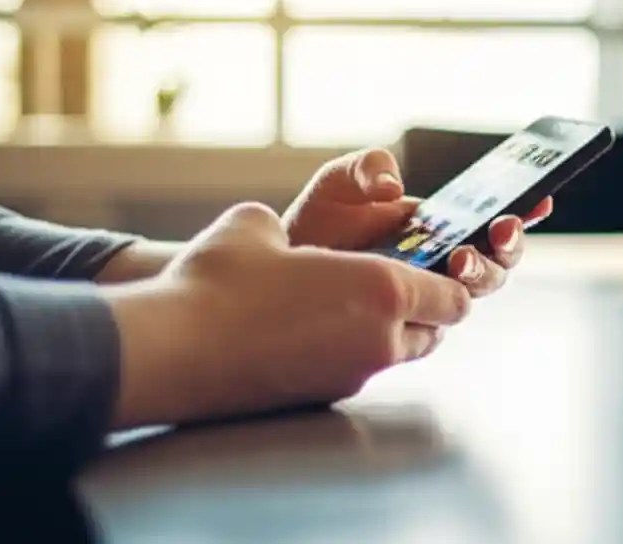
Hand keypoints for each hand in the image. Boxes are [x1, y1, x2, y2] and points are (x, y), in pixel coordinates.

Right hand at [106, 203, 470, 427]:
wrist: (170, 351)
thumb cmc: (216, 281)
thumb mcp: (258, 225)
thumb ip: (290, 230)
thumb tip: (281, 241)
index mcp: (383, 289)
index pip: (452, 295)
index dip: (447, 279)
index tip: (433, 266)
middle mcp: (379, 338)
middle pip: (434, 331)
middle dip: (424, 309)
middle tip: (394, 286)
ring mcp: (351, 375)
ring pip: (398, 355)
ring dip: (389, 334)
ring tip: (349, 308)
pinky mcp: (320, 398)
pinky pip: (356, 372)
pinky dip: (350, 354)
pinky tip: (310, 335)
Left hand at [282, 148, 551, 296]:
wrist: (282, 272)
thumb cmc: (318, 225)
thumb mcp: (340, 182)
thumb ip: (366, 167)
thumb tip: (393, 185)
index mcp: (442, 224)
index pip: (495, 216)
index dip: (524, 208)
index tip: (542, 196)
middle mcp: (445, 259)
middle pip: (500, 257)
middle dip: (509, 243)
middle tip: (500, 229)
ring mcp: (430, 291)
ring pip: (479, 288)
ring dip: (482, 271)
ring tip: (462, 258)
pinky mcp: (411, 319)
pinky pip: (443, 315)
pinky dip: (448, 301)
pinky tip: (434, 286)